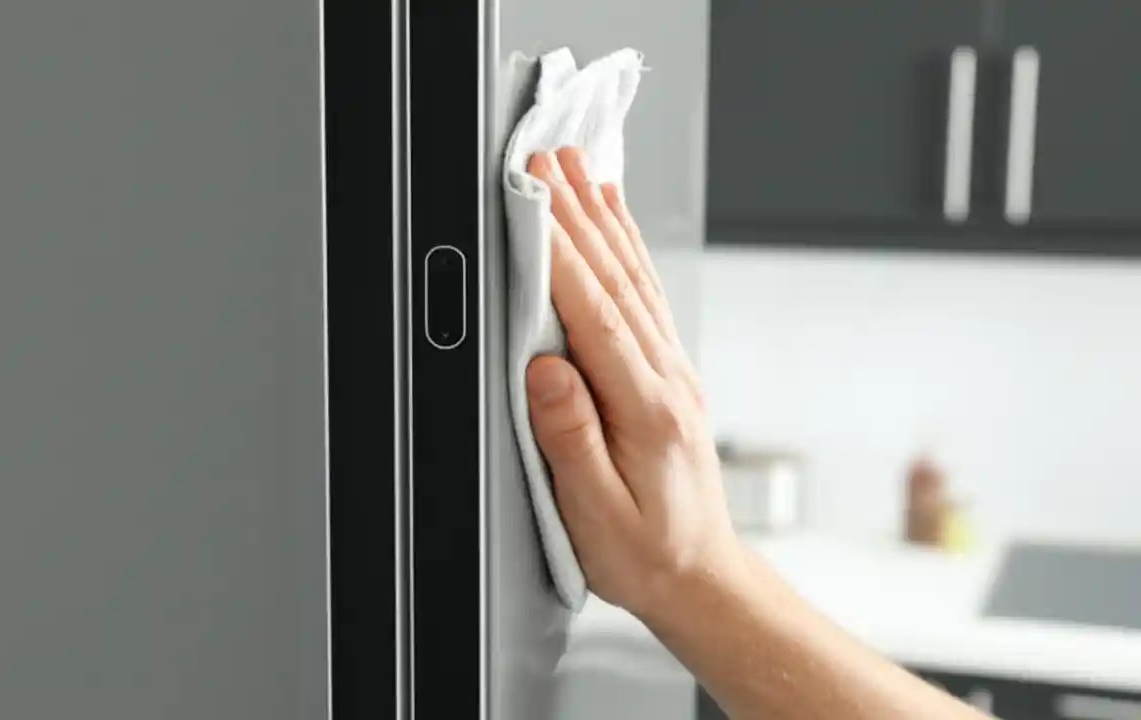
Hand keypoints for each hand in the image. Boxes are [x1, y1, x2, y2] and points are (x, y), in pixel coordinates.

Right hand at [524, 148, 741, 621]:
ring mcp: (672, 371)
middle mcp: (666, 378)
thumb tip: (545, 369)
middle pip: (615, 279)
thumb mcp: (597, 514)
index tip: (530, 204)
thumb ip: (571, 438)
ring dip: (603, 218)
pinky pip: (648, 295)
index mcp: (647, 409)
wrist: (701, 574)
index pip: (595, 315)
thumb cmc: (646, 553)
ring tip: (575, 169)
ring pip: (634, 278)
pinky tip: (615, 220)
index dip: (558, 254)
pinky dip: (629, 248)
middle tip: (543, 161)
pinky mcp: (668, 373)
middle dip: (575, 214)